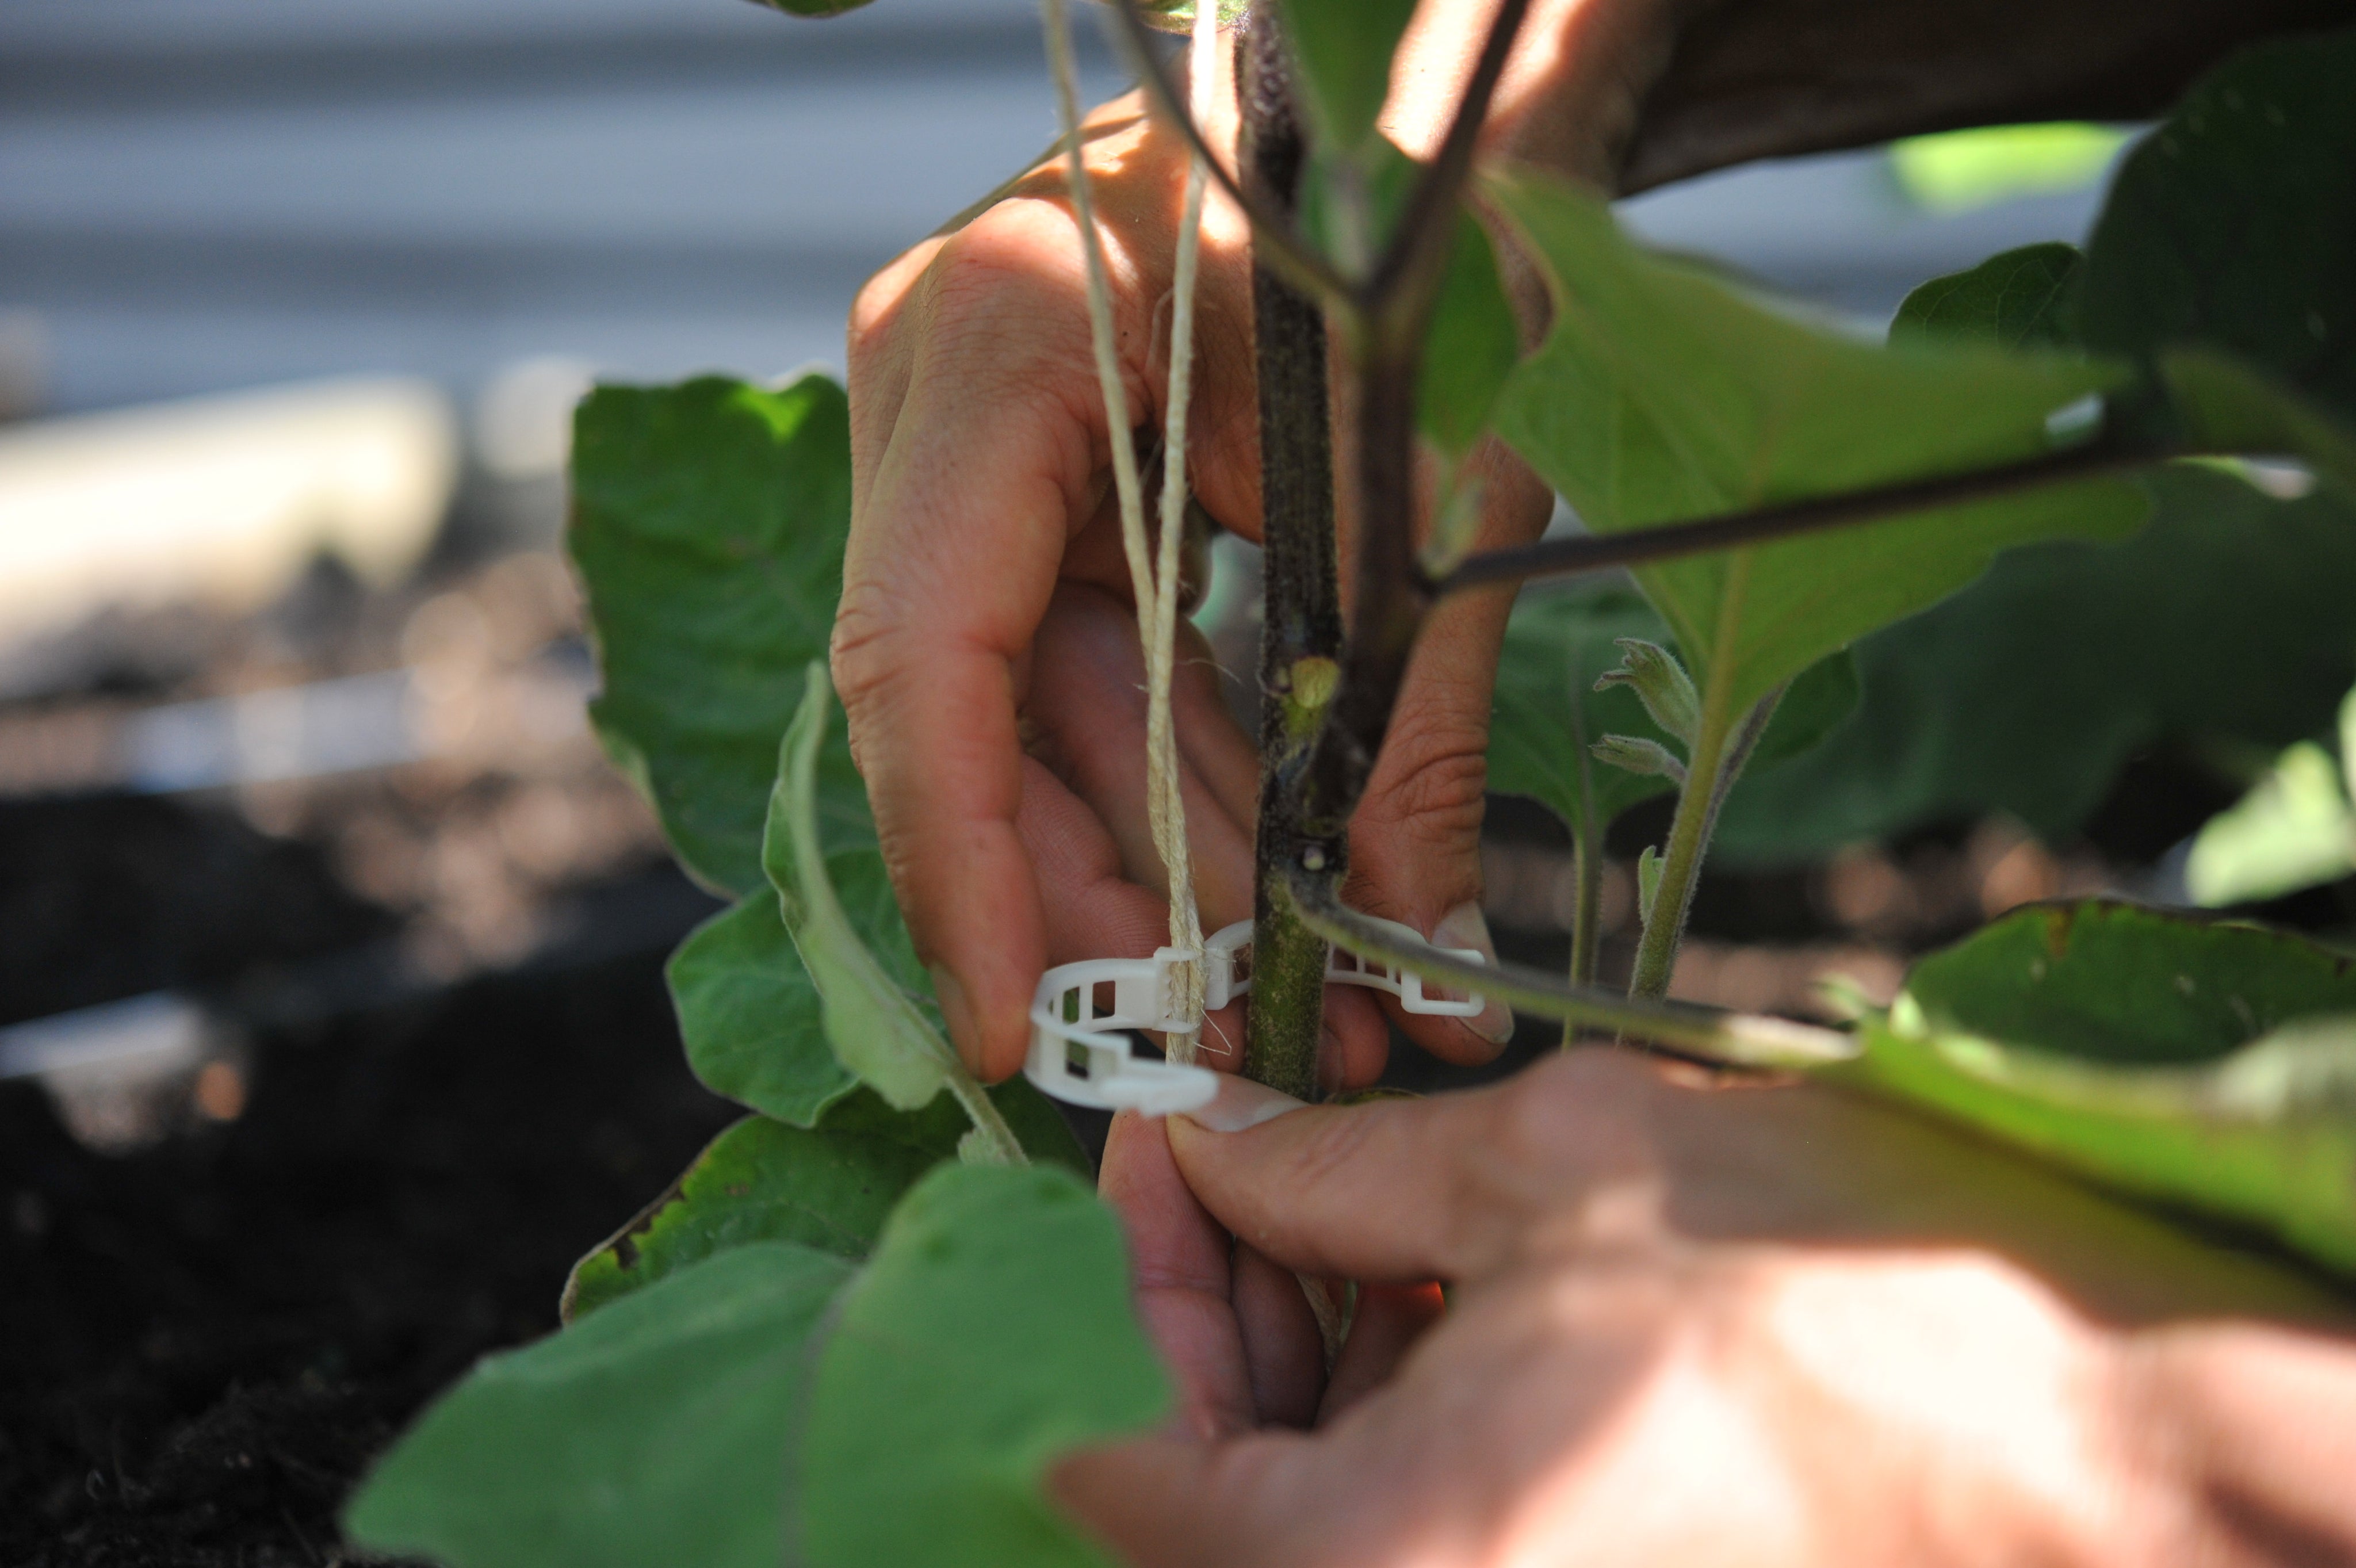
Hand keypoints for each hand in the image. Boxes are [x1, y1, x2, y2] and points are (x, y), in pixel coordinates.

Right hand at [828, 29, 1561, 1086]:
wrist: (1428, 121)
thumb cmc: (1434, 232)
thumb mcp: (1437, 477)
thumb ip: (1414, 720)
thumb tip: (1419, 958)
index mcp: (1007, 339)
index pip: (921, 650)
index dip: (961, 863)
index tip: (1009, 1030)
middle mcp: (944, 393)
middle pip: (977, 716)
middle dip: (1109, 903)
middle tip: (1232, 1053)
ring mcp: (980, 440)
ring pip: (1041, 717)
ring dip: (1167, 871)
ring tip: (1299, 1005)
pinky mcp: (1046, 485)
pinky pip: (1092, 673)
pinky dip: (1184, 789)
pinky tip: (1276, 906)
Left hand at [1057, 1050, 2355, 1566]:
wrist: (2092, 1424)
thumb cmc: (1832, 1293)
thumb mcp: (1547, 1169)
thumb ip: (1335, 1166)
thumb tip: (1212, 1139)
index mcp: (1370, 1560)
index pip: (1103, 1456)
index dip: (1105, 1278)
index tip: (1149, 1144)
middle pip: (1198, 1488)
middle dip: (1198, 1304)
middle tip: (1228, 1147)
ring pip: (1304, 1500)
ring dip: (1290, 1346)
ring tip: (1330, 1189)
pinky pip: (1410, 1513)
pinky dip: (1384, 1404)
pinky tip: (1415, 1276)